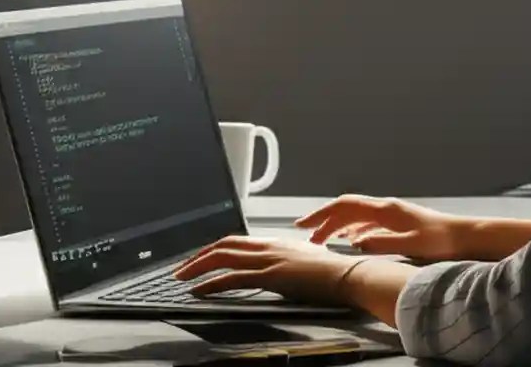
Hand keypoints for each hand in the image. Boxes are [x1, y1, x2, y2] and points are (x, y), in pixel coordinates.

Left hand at [172, 235, 359, 304]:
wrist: (348, 275)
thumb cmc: (333, 271)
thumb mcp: (306, 260)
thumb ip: (290, 260)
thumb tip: (285, 267)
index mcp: (276, 242)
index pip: (236, 240)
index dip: (214, 248)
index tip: (200, 257)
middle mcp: (269, 246)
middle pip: (224, 244)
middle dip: (199, 255)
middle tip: (182, 267)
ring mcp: (269, 259)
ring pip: (223, 258)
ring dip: (197, 267)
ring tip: (182, 278)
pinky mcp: (271, 275)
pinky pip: (233, 278)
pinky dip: (212, 283)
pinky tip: (200, 290)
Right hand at [294, 194, 471, 260]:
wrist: (464, 236)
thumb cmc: (442, 241)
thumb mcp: (411, 244)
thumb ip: (382, 243)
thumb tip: (354, 243)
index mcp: (385, 210)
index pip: (345, 207)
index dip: (322, 215)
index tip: (303, 225)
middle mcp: (386, 208)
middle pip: (347, 210)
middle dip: (323, 220)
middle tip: (305, 234)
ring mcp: (392, 215)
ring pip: (356, 217)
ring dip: (336, 226)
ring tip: (321, 240)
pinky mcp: (398, 223)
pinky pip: (368, 224)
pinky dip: (353, 231)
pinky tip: (350, 241)